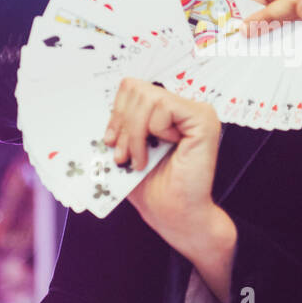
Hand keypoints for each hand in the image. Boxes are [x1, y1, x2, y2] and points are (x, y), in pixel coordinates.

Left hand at [103, 77, 222, 237]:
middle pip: (138, 89)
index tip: (111, 140)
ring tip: (139, 159)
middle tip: (123, 155)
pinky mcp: (203, 119)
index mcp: (166, 112)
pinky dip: (155, 130)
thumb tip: (98, 108)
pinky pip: (164, 107)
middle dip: (123, 124)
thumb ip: (120, 126)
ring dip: (135, 133)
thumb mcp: (127, 150)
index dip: (116, 111)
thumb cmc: (155, 189)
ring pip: (149, 97)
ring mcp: (196, 111)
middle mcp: (183, 108)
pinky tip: (164, 149)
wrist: (175, 215)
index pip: (133, 87)